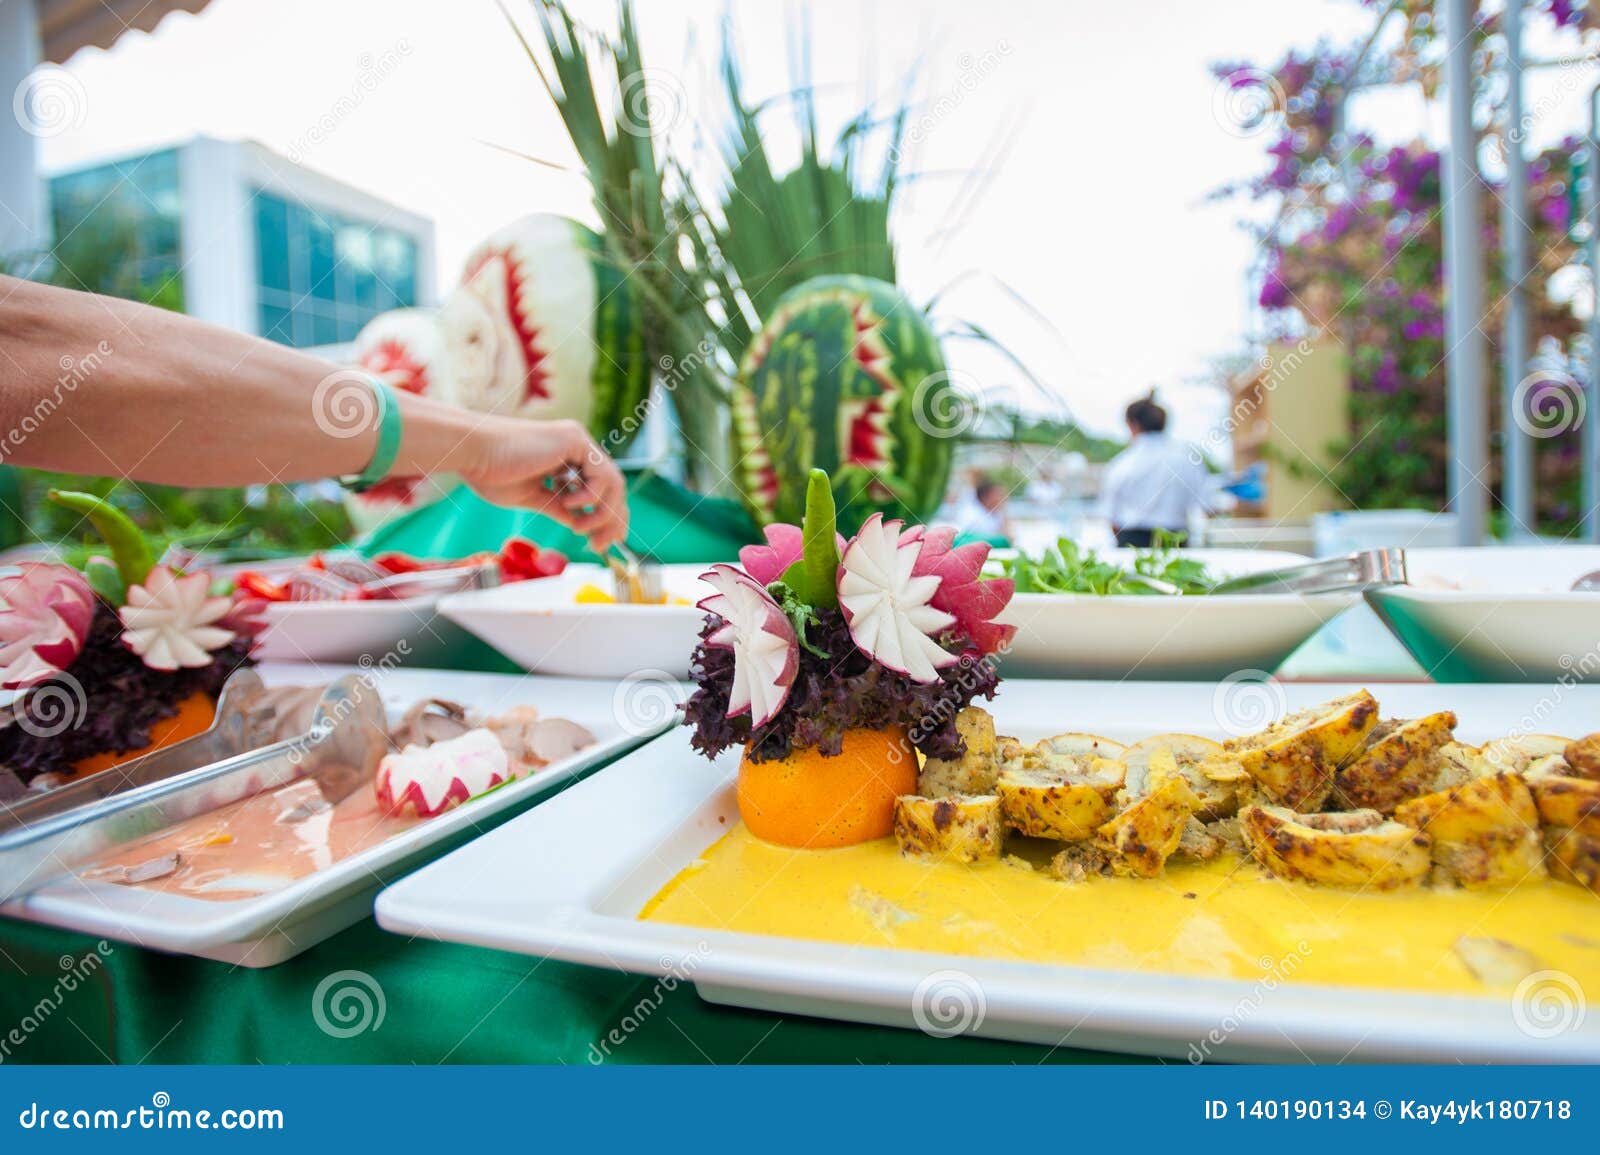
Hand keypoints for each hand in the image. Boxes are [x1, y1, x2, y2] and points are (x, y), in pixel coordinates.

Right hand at [458, 418, 628, 551]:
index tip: (604, 542)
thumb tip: (578, 522)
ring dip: (602, 513)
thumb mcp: (533, 498)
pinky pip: (602, 474)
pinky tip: (569, 503)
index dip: (609, 516)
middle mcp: (577, 447)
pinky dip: (591, 496)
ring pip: (614, 483)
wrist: (473, 453)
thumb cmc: (491, 473)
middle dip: (612, 520)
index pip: (602, 489)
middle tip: (599, 544)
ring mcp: (578, 441)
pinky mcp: (574, 439)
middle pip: (614, 487)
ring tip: (579, 528)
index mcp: (567, 459)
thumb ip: (558, 508)